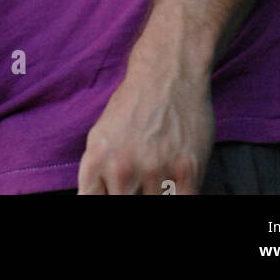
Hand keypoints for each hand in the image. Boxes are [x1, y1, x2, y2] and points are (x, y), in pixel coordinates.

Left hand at [77, 56, 214, 194]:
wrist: (169, 73)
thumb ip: (98, 174)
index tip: (118, 192)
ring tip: (159, 175)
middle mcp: (121, 169)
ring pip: (154, 205)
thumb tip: (101, 197)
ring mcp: (155, 171)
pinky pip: (181, 203)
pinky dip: (178, 195)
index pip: (92, 205)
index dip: (107, 199)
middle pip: (122, 206)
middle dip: (132, 195)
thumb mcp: (102, 136)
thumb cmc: (134, 104)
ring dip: (157, 193)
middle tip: (140, 182)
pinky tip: (176, 182)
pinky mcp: (187, 172)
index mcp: (97, 160)